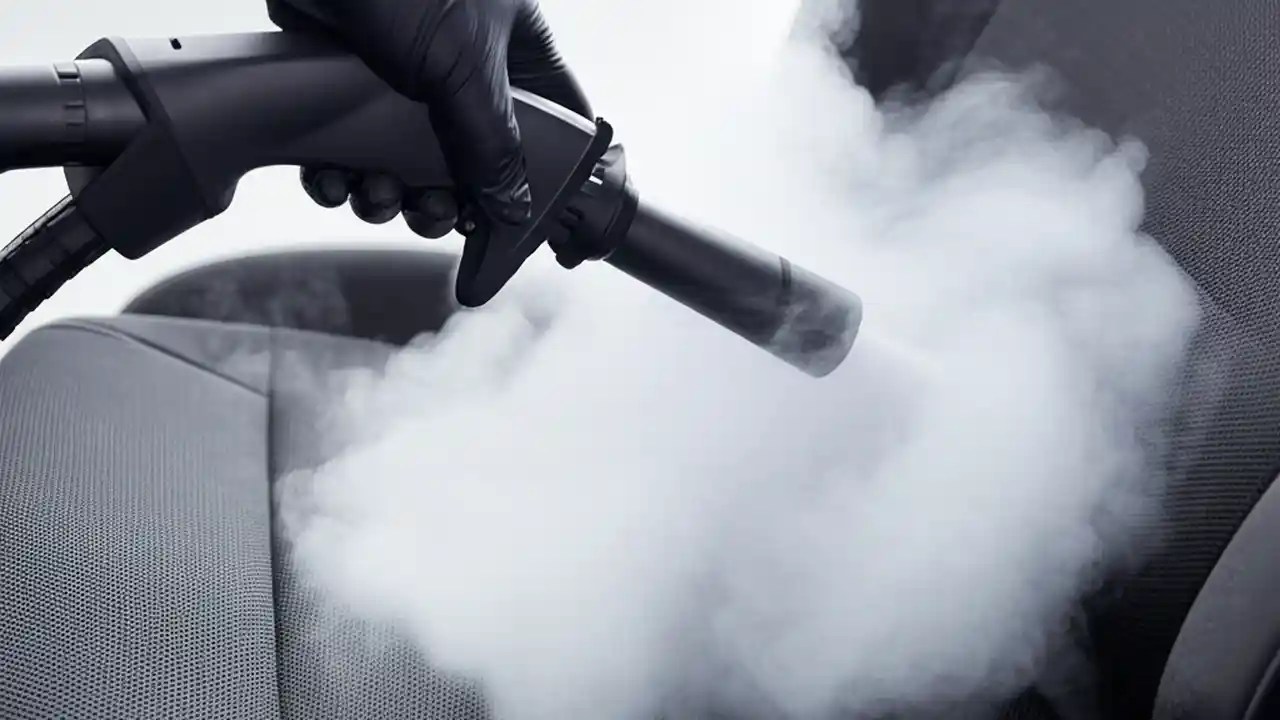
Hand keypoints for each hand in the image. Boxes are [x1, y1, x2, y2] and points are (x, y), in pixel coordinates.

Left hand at [266, 0, 592, 237]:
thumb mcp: (463, 67)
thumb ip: (493, 144)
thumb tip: (513, 209)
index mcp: (514, 47)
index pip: (554, 118)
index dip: (544, 174)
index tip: (522, 222)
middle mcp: (464, 65)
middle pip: (473, 160)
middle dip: (446, 199)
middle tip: (430, 213)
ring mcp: (404, 76)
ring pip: (408, 164)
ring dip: (388, 196)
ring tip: (372, 194)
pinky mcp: (346, 83)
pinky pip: (354, 149)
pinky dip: (341, 176)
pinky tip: (330, 178)